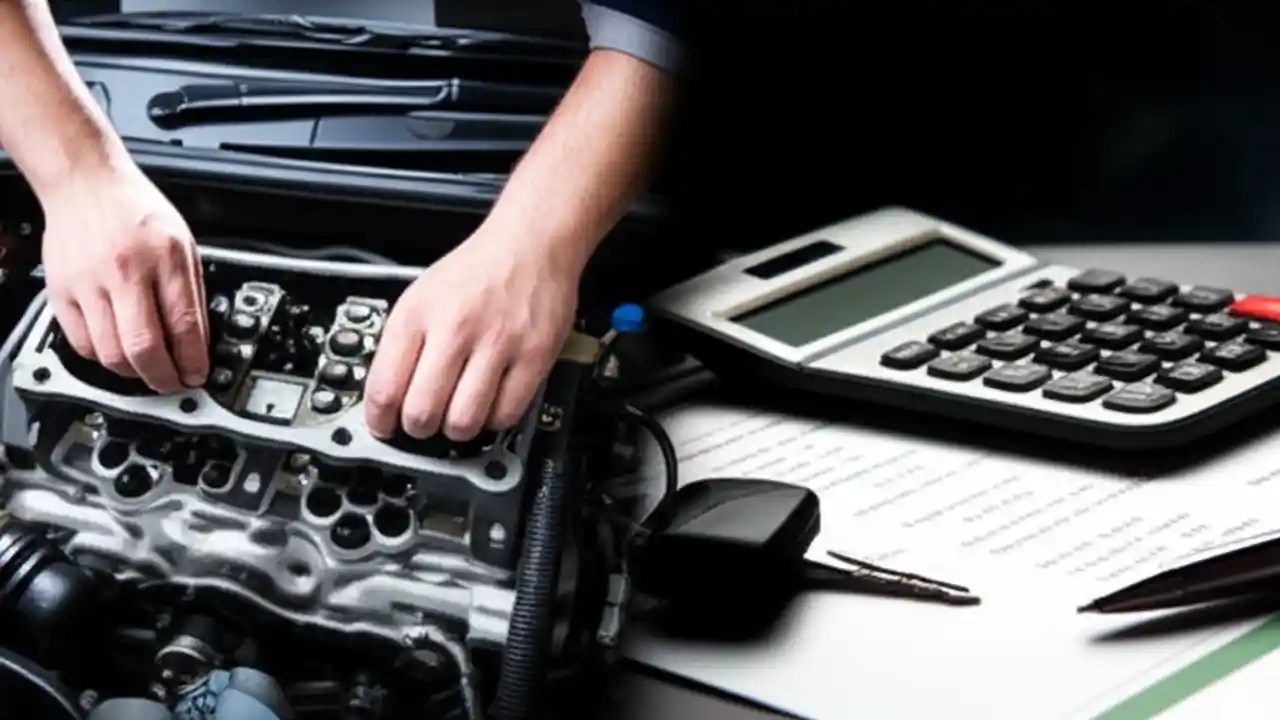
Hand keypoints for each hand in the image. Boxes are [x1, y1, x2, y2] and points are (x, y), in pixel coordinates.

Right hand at [40, 164, 208, 392]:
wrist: (85, 182)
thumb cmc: (136, 210)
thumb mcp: (183, 244)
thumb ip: (191, 292)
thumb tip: (198, 340)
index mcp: (165, 258)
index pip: (184, 326)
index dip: (193, 361)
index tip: (197, 375)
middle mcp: (126, 271)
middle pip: (143, 347)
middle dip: (163, 377)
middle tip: (172, 383)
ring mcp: (89, 283)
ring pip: (110, 353)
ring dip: (133, 372)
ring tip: (146, 369)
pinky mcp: (61, 291)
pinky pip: (82, 343)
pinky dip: (102, 357)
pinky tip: (116, 350)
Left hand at [364, 228, 578, 440]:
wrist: (532, 243)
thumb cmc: (477, 271)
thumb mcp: (421, 294)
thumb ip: (403, 343)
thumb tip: (387, 396)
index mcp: (417, 313)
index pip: (385, 387)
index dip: (380, 420)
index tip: (384, 427)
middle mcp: (455, 328)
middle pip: (422, 412)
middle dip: (418, 429)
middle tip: (424, 423)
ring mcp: (497, 343)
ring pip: (464, 421)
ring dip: (457, 429)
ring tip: (460, 414)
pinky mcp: (534, 355)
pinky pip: (506, 413)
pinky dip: (494, 419)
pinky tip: (491, 402)